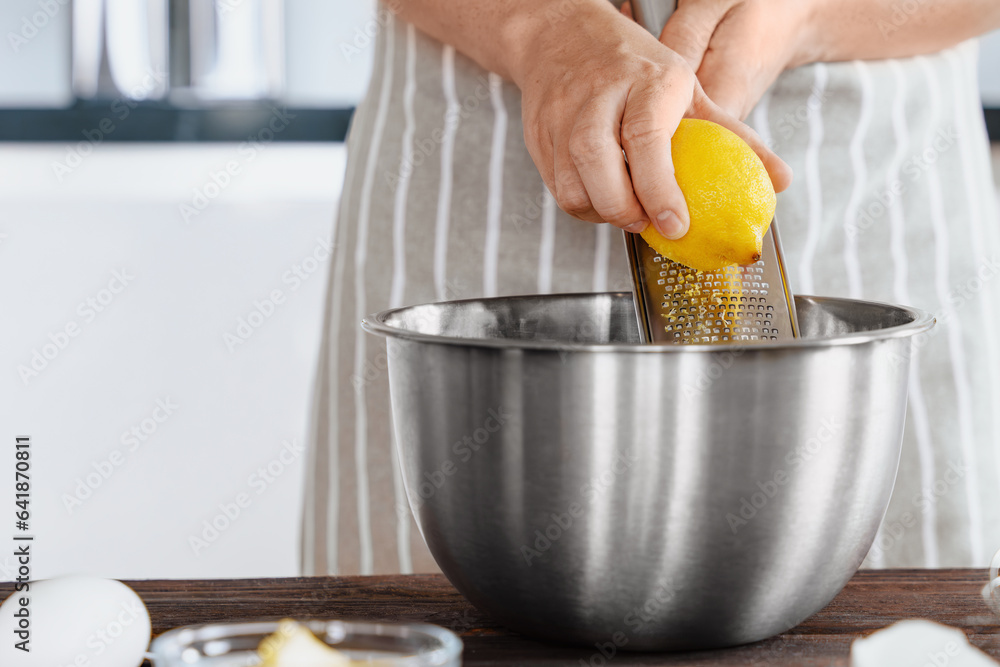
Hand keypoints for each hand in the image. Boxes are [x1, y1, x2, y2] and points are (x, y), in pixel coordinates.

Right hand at [508, 0, 790, 238]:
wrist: (560, 37)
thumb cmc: (634, 67)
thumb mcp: (688, 89)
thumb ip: (732, 136)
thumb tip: (778, 179)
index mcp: (646, 81)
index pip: (646, 138)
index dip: (659, 188)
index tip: (675, 223)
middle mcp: (599, 95)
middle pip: (597, 163)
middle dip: (622, 208)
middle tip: (647, 223)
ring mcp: (562, 116)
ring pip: (571, 183)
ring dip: (600, 212)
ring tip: (625, 211)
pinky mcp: (539, 136)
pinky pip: (557, 187)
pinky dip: (581, 205)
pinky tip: (602, 199)